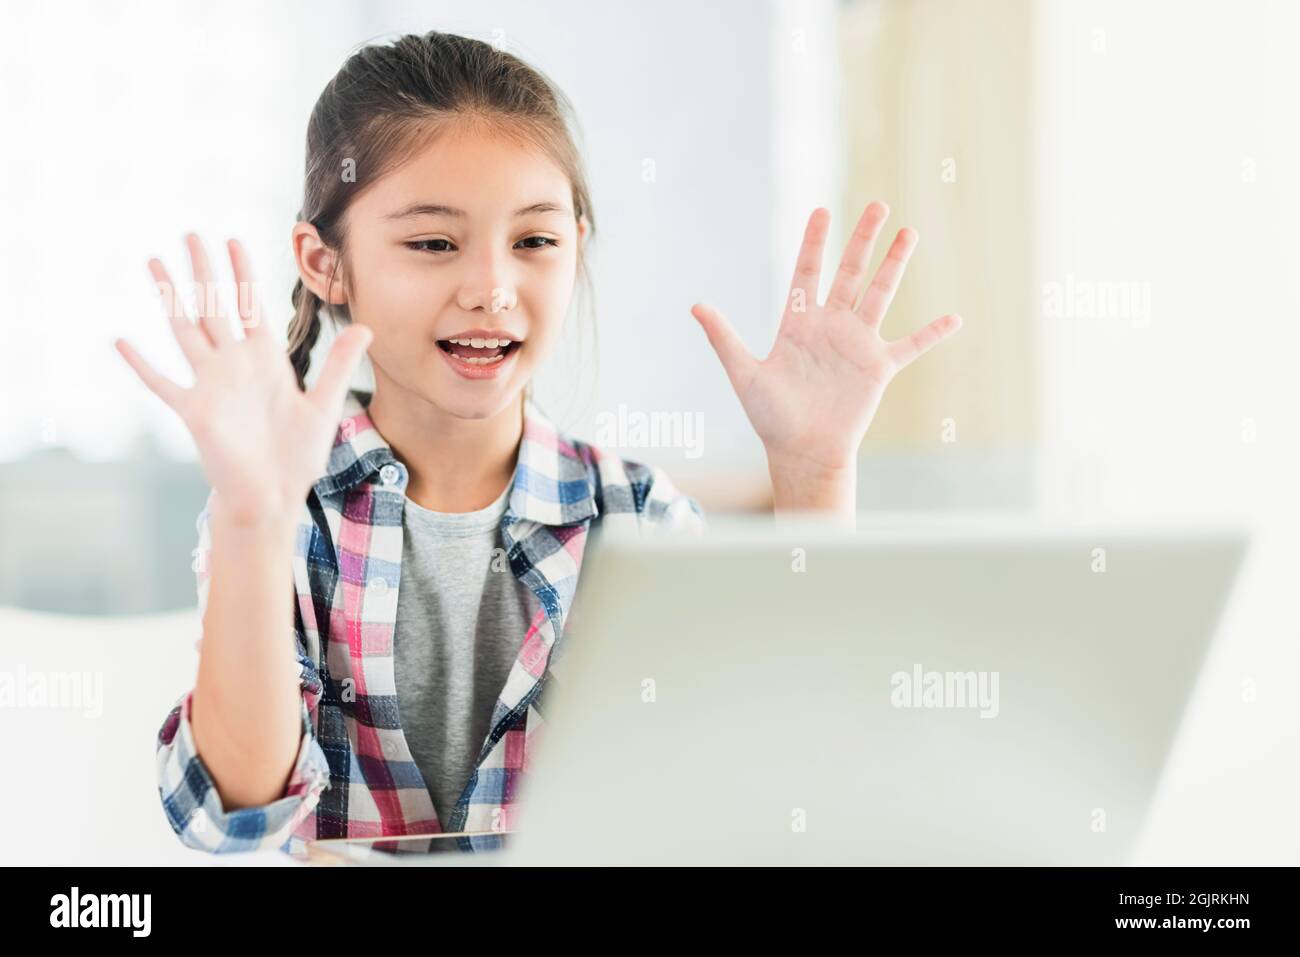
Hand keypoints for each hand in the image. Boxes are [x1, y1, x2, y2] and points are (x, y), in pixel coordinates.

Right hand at [114, 234, 371, 525]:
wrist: (275, 495)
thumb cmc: (299, 454)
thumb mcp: (325, 405)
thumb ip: (338, 364)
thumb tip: (365, 327)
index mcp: (265, 360)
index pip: (250, 305)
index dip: (242, 273)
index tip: (233, 240)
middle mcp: (234, 365)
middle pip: (213, 307)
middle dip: (203, 270)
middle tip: (190, 233)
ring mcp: (211, 385)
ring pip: (185, 330)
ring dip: (170, 297)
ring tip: (154, 263)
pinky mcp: (195, 412)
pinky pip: (163, 383)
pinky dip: (143, 364)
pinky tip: (122, 342)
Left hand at [691, 202, 960, 510]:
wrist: (802, 451)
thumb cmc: (771, 417)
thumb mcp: (745, 374)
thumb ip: (724, 338)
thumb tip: (695, 306)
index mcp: (799, 323)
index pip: (808, 273)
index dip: (815, 242)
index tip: (822, 210)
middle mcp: (831, 326)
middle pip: (850, 272)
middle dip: (864, 238)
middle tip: (878, 205)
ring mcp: (858, 344)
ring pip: (880, 294)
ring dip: (895, 264)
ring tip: (910, 232)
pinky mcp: (879, 368)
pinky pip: (911, 346)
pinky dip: (932, 334)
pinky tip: (954, 319)